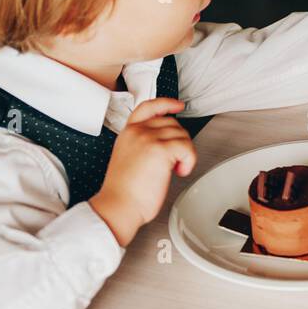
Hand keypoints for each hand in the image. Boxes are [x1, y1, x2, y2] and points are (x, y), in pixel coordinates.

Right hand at [89, 97, 196, 246]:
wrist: (118, 205)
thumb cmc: (124, 191)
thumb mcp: (129, 158)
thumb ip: (143, 144)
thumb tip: (166, 142)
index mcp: (128, 133)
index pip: (148, 107)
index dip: (166, 103)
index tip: (178, 105)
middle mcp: (137, 132)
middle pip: (172, 123)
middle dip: (179, 140)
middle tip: (175, 160)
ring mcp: (148, 138)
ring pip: (182, 135)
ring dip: (185, 153)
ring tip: (175, 169)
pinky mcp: (160, 150)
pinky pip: (187, 147)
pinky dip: (189, 161)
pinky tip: (179, 172)